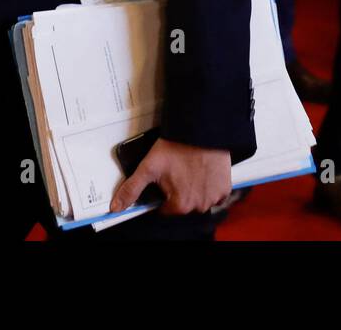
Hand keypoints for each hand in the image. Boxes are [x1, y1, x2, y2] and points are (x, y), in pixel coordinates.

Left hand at [110, 138, 231, 215]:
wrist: (201, 131)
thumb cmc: (176, 147)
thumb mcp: (149, 167)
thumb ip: (132, 190)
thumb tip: (116, 207)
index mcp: (180, 205)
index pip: (166, 209)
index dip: (163, 194)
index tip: (165, 180)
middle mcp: (199, 205)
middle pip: (183, 205)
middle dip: (179, 192)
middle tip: (177, 172)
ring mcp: (214, 197)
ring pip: (199, 200)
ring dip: (194, 190)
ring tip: (190, 170)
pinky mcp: (225, 188)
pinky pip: (215, 194)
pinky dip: (209, 187)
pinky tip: (203, 173)